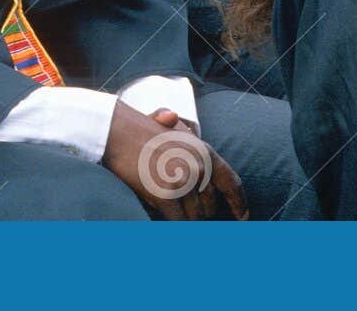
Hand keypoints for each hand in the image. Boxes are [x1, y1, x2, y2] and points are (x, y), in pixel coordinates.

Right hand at [101, 101, 247, 219]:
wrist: (115, 130)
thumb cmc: (138, 129)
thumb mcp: (173, 128)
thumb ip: (186, 136)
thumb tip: (183, 132)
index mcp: (204, 151)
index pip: (231, 183)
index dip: (238, 203)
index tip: (242, 217)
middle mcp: (199, 168)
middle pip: (209, 207)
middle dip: (197, 212)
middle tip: (181, 208)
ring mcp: (184, 182)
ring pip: (194, 218)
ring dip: (182, 219)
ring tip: (165, 208)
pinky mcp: (166, 196)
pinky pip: (179, 224)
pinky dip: (175, 228)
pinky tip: (167, 222)